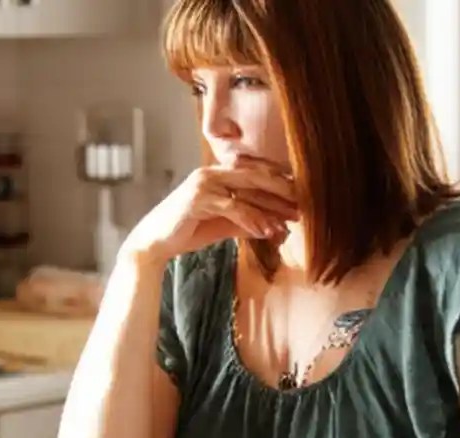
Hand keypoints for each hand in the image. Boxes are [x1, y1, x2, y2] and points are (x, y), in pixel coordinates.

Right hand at [123, 156, 299, 265]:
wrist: (155, 242)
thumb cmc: (187, 231)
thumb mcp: (222, 225)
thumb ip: (245, 221)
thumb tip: (274, 226)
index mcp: (217, 174)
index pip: (254, 175)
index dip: (278, 185)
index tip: (300, 198)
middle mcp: (211, 173)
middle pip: (255, 176)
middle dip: (282, 190)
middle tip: (304, 204)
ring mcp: (203, 183)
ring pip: (246, 191)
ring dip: (270, 208)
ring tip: (289, 223)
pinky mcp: (197, 199)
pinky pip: (232, 207)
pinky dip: (252, 219)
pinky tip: (266, 231)